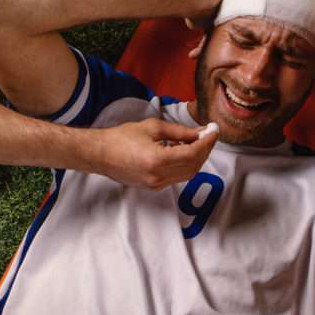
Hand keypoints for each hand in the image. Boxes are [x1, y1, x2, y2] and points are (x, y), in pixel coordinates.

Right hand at [91, 117, 217, 188]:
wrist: (100, 154)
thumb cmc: (121, 137)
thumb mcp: (152, 127)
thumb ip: (180, 131)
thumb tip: (200, 132)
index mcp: (157, 160)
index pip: (193, 153)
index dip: (207, 141)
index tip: (213, 130)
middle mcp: (158, 176)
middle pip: (194, 166)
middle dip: (205, 150)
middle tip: (208, 134)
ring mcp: (156, 184)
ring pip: (188, 174)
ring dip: (196, 158)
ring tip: (196, 141)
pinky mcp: (153, 187)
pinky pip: (177, 177)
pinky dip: (185, 164)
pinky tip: (182, 151)